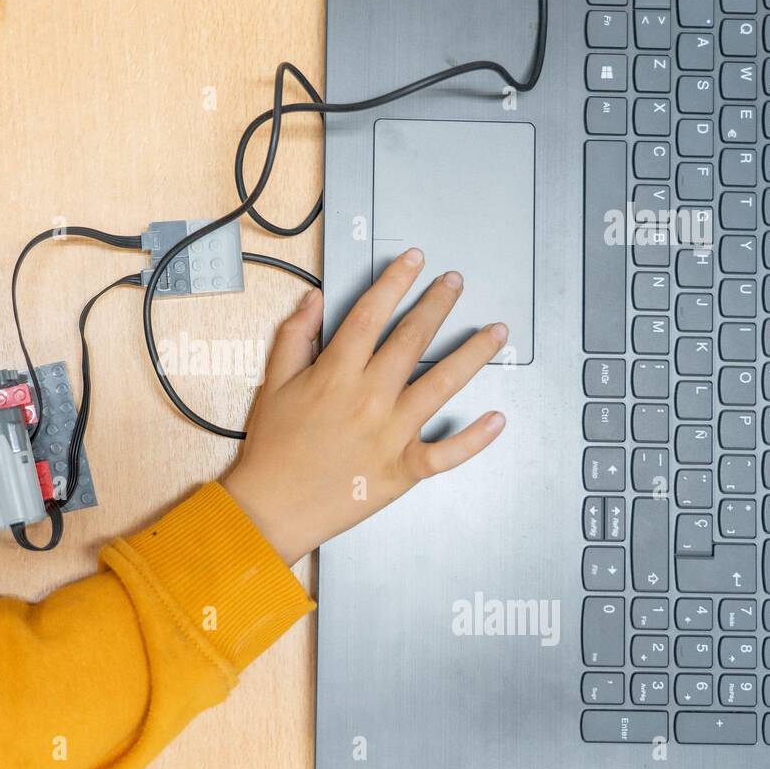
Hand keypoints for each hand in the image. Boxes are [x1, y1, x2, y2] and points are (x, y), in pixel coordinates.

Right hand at [223, 248, 508, 562]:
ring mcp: (391, 433)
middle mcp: (369, 398)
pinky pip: (448, 452)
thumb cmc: (272, 451)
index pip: (372, 314)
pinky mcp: (403, 469)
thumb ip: (294, 337)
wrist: (272, 507)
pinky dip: (476, 437)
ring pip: (442, 384)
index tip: (414, 262)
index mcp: (336, 374)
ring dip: (473, 354)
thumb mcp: (272, 384)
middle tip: (456, 283)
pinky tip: (497, 418)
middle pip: (413, 339)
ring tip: (496, 332)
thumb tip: (313, 301)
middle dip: (439, 304)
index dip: (395, 282)